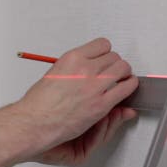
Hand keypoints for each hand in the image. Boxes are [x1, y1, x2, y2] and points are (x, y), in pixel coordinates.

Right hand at [16, 38, 138, 155]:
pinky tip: (127, 87)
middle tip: (113, 70)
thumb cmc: (39, 102)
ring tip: (122, 78)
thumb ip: (73, 69)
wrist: (36, 121)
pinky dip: (130, 86)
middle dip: (115, 63)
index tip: (104, 58)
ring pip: (123, 68)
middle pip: (114, 57)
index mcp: (72, 59)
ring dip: (124, 73)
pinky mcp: (101, 104)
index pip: (101, 45)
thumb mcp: (54, 74)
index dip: (105, 53)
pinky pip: (126, 88)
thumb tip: (82, 68)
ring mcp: (94, 86)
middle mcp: (84, 69)